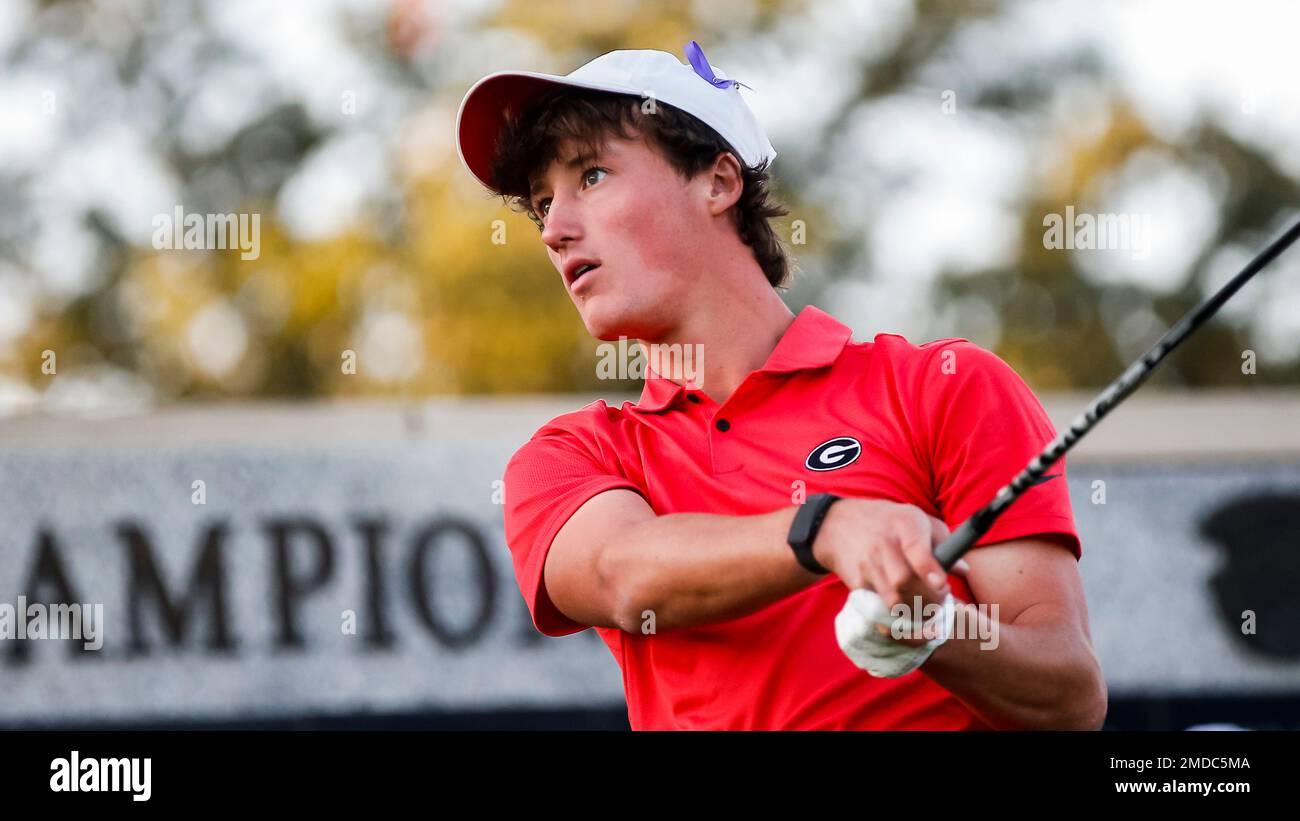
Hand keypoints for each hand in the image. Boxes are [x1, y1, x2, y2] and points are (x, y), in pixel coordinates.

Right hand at [811, 499, 966, 628]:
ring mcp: (867, 564)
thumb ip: (944, 542)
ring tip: (925, 611)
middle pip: (903, 580)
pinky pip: (878, 608)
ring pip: (891, 599)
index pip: (916, 550)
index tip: (942, 586)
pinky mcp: (856, 582)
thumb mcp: (917, 519)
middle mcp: (884, 543)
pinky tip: (905, 616)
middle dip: (927, 599)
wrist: (838, 525)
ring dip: (913, 613)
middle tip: (940, 604)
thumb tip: (963, 570)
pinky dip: (894, 619)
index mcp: (905, 524)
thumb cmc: (889, 522)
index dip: (930, 570)